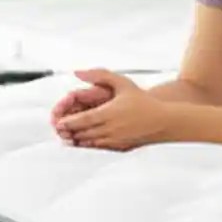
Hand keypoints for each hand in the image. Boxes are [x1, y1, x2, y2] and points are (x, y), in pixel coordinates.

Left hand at [53, 69, 169, 150]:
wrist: (163, 121)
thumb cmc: (142, 100)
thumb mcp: (122, 83)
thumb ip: (99, 75)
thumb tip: (78, 72)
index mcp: (110, 113)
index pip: (84, 120)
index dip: (69, 122)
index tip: (59, 122)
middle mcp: (111, 128)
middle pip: (84, 132)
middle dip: (69, 132)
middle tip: (58, 130)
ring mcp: (115, 140)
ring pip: (90, 142)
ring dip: (77, 140)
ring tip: (67, 137)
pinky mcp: (120, 148)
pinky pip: (99, 149)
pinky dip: (88, 146)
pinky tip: (83, 142)